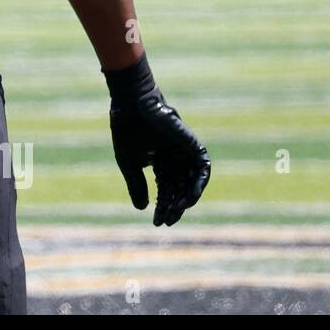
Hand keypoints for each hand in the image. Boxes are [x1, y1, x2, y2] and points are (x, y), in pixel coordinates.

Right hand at [108, 58, 209, 225]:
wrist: (132, 106)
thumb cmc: (127, 131)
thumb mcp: (129, 164)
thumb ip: (137, 185)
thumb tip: (142, 209)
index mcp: (160, 162)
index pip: (165, 190)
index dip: (162, 207)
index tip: (157, 223)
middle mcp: (174, 159)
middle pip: (179, 189)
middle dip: (174, 206)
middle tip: (167, 221)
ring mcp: (184, 152)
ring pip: (191, 181)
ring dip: (187, 198)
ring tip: (177, 211)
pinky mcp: (193, 145)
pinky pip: (202, 169)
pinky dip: (198, 184)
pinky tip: (189, 198)